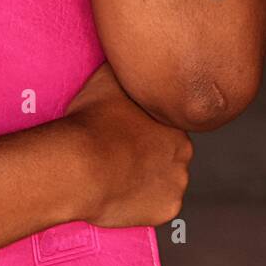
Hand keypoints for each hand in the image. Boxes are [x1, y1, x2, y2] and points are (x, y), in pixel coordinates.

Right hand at [62, 61, 193, 229]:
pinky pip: (155, 206)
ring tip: (116, 173)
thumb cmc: (91, 120)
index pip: (165, 125)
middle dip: (150, 153)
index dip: (143, 127)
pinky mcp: (167, 211)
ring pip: (164, 181)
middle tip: (118, 152)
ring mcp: (177, 184)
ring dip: (147, 179)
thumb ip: (125, 70)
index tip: (123, 130)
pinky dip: (141, 202)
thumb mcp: (107, 78)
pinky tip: (118, 192)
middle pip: (169, 153)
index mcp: (174, 121)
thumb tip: (128, 54)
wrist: (81, 166)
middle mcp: (184, 153)